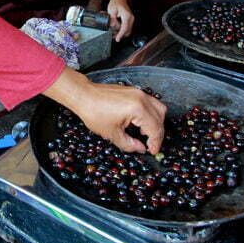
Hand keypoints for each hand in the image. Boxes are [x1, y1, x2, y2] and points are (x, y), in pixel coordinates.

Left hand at [43, 68, 166, 153]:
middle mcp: (142, 98)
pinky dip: (150, 114)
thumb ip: (129, 144)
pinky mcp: (134, 91)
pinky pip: (150, 103)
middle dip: (157, 134)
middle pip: (160, 118)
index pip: (155, 128)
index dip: (155, 142)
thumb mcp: (112, 134)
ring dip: (156, 122)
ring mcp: (139, 92)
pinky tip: (140, 123)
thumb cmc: (94, 113)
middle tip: (151, 145)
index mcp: (138, 109)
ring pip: (159, 108)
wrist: (84, 95)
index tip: (152, 151)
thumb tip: (141, 149)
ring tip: (146, 134)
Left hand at [107, 0, 133, 41]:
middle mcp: (131, 18)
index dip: (121, 34)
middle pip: (127, 31)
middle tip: (113, 37)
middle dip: (120, 35)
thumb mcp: (111, 10)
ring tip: (113, 34)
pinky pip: (127, 27)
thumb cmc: (115, 3)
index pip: (125, 28)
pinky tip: (116, 30)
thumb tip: (112, 26)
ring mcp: (131, 19)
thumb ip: (112, 19)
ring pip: (128, 30)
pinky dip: (122, 30)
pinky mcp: (130, 20)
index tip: (117, 39)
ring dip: (121, 33)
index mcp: (126, 15)